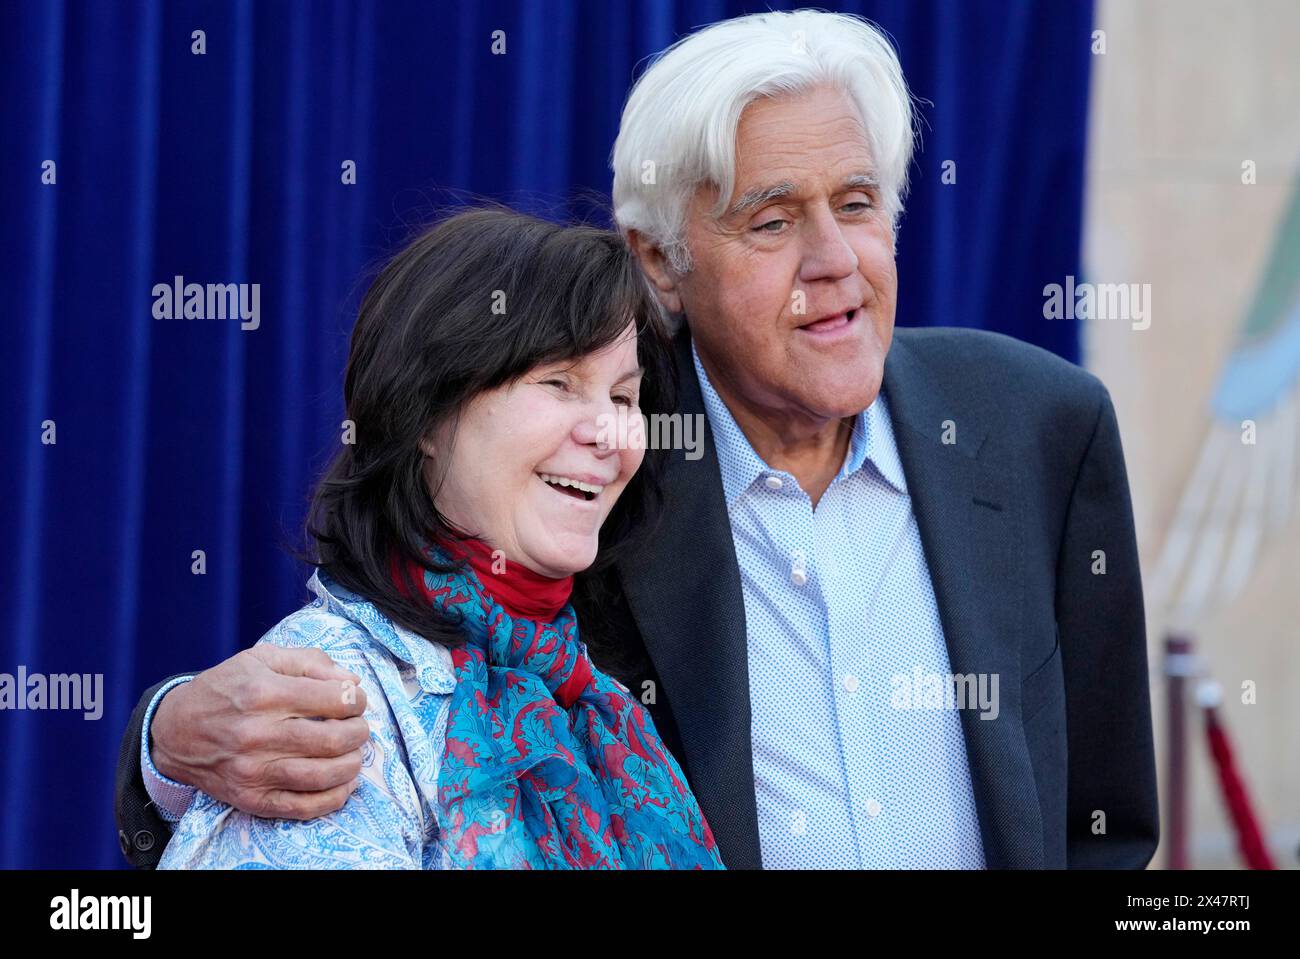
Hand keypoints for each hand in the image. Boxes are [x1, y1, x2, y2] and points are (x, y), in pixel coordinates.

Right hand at [150, 646, 369, 819]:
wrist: (175, 731)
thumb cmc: (225, 688)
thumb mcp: (263, 658)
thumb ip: (311, 662)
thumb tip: (352, 682)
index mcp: (264, 693)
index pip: (334, 699)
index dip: (356, 699)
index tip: (354, 700)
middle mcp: (258, 733)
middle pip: (333, 740)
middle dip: (359, 732)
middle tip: (357, 727)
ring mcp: (253, 770)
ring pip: (323, 775)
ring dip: (352, 765)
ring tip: (352, 753)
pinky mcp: (251, 798)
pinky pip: (303, 807)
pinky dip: (333, 798)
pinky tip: (343, 783)